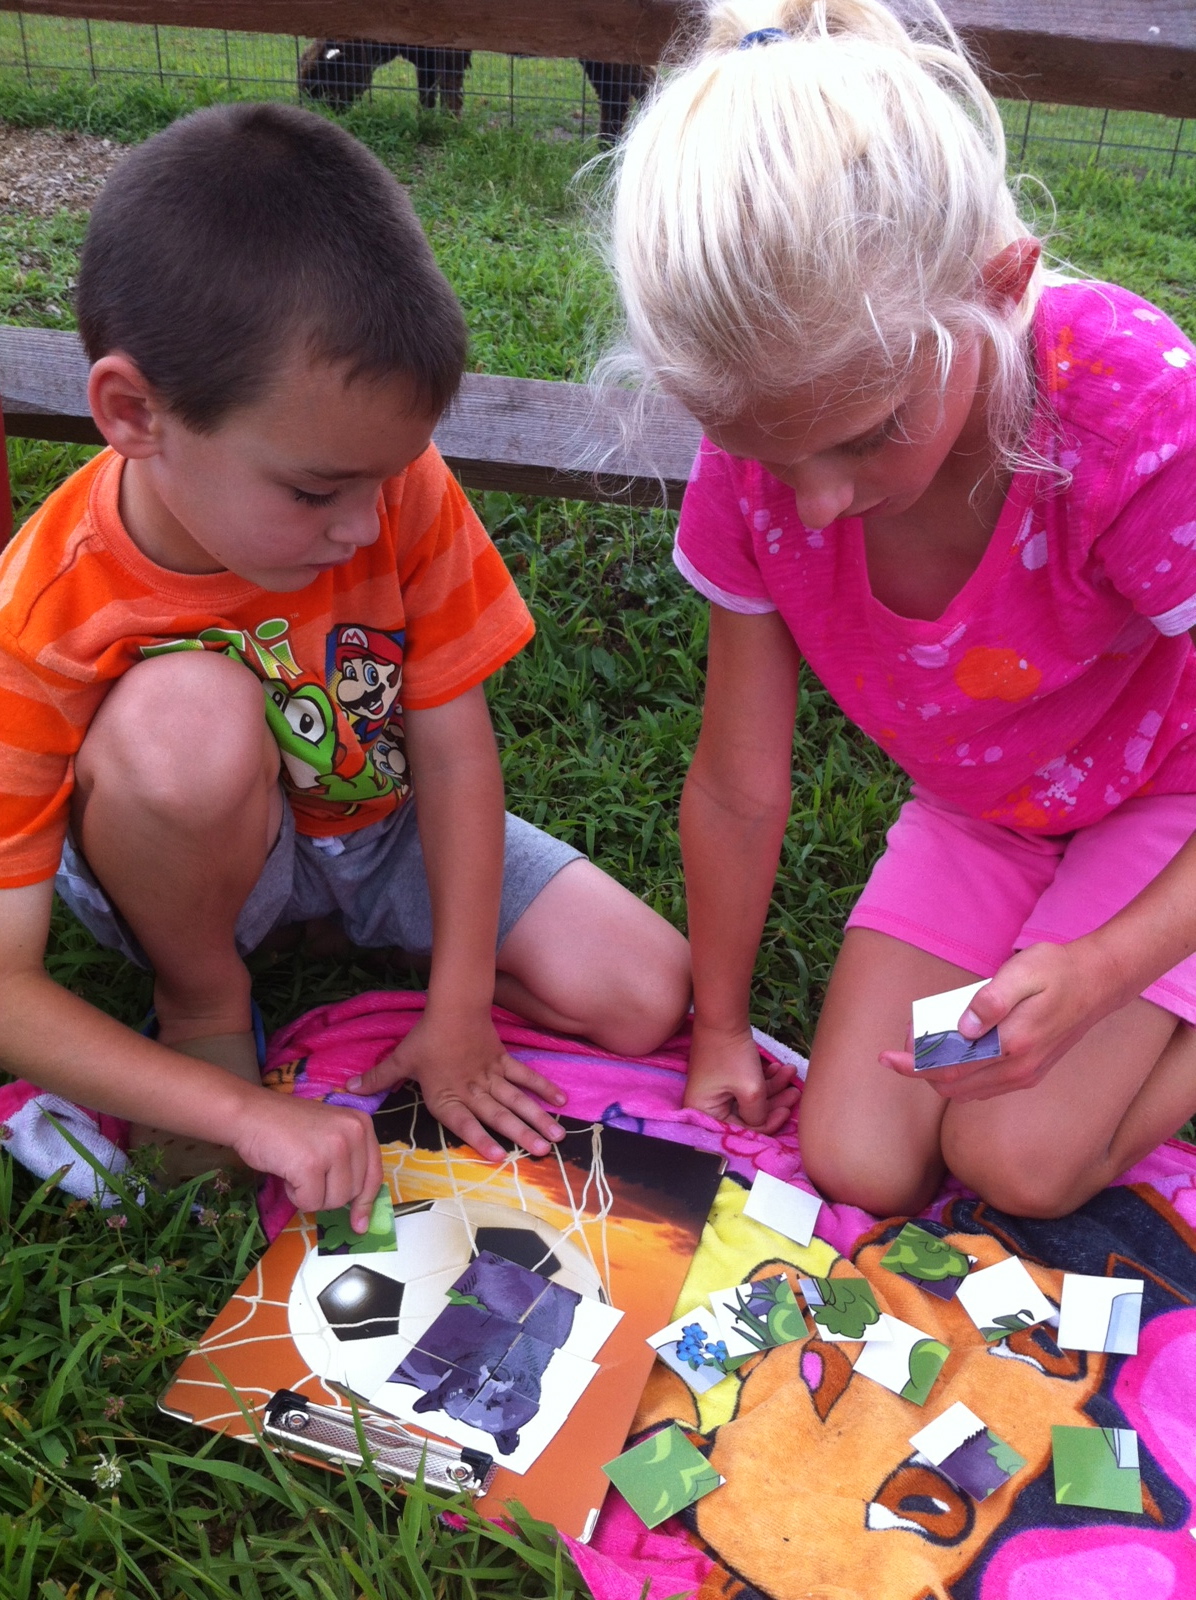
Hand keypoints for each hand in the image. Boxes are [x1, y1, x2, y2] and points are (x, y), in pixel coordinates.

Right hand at [233, 1090, 381, 1228]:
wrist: (251, 1114)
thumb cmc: (286, 1128)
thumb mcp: (328, 1136)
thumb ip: (347, 1163)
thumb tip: (360, 1216)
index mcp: (362, 1124)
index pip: (374, 1174)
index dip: (366, 1202)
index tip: (359, 1224)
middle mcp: (354, 1132)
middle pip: (353, 1192)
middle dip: (327, 1193)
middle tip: (307, 1172)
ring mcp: (334, 1147)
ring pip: (334, 1201)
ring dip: (311, 1195)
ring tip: (296, 1169)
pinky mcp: (311, 1164)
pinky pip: (310, 1202)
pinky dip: (295, 1196)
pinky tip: (287, 1173)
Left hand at [347, 1009, 567, 1161]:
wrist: (453, 1005)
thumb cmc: (426, 1037)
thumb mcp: (400, 1059)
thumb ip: (377, 1079)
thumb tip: (344, 1092)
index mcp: (447, 1095)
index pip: (464, 1121)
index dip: (480, 1139)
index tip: (498, 1157)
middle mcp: (472, 1090)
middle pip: (499, 1114)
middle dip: (522, 1134)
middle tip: (543, 1151)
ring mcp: (492, 1076)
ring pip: (517, 1099)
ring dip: (537, 1117)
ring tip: (557, 1136)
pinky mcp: (504, 1061)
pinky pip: (526, 1077)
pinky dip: (543, 1088)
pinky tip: (560, 1102)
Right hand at [684, 1021, 798, 1132]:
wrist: (723, 1016)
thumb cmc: (732, 1055)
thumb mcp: (750, 1090)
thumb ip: (759, 1116)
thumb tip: (764, 1124)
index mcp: (704, 1111)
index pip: (740, 1129)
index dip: (767, 1124)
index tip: (787, 1112)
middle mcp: (706, 1105)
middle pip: (747, 1115)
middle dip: (774, 1102)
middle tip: (794, 1092)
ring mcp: (716, 1090)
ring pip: (751, 1098)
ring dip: (774, 1087)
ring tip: (791, 1074)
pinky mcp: (724, 1077)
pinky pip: (747, 1085)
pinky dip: (765, 1079)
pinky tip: (780, 1068)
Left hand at [880, 938, 1121, 1102]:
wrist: (1098, 983)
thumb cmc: (1056, 970)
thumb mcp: (1022, 971)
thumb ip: (991, 999)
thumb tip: (961, 1026)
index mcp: (1012, 1043)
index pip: (949, 1067)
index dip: (912, 1065)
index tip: (885, 1056)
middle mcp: (1018, 1068)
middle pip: (951, 1084)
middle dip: (920, 1067)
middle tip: (907, 1036)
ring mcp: (1025, 1075)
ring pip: (966, 1090)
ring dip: (938, 1073)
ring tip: (925, 1041)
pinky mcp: (1029, 1074)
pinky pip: (983, 1087)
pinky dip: (959, 1075)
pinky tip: (951, 1051)